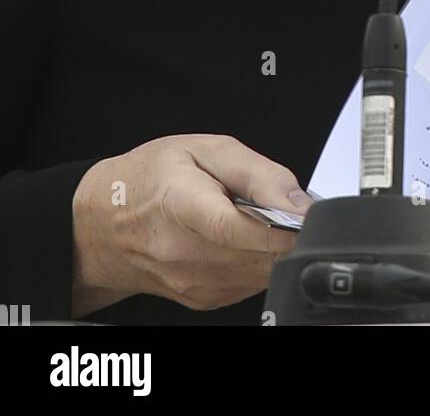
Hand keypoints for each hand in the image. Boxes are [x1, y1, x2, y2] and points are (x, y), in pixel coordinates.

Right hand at [71, 134, 311, 316]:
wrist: (106, 223)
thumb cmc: (151, 178)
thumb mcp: (205, 149)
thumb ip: (258, 173)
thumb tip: (299, 204)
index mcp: (181, 205)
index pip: (236, 228)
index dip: (279, 226)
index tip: (305, 217)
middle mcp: (184, 254)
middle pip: (258, 255)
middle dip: (287, 234)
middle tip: (285, 207)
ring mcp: (193, 283)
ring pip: (261, 274)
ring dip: (274, 249)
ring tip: (255, 218)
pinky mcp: (203, 299)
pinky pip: (251, 284)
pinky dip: (258, 262)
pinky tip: (242, 238)